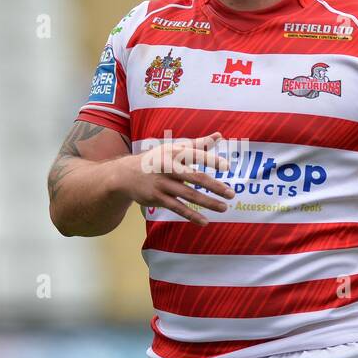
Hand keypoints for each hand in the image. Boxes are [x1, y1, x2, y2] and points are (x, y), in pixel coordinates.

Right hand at [110, 131, 235, 225]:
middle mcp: (168, 167)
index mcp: (174, 152)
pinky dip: (191, 215)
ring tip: (224, 208)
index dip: (210, 160)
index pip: (195, 155)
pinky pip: (177, 208)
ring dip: (207, 202)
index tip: (226, 167)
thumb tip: (219, 135)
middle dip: (214, 185)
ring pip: (188, 194)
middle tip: (231, 193)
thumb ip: (198, 144)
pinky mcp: (157, 198)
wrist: (126, 174)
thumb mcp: (175, 148)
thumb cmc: (157, 159)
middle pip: (194, 176)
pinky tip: (204, 221)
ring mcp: (162, 183)